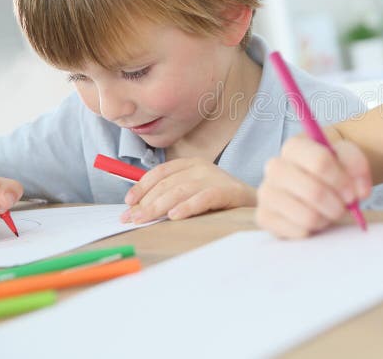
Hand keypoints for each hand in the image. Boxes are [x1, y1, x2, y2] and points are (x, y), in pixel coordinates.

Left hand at [121, 157, 255, 223]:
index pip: (161, 172)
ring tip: (145, 219)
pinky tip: (174, 216)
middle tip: (132, 218)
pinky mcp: (228, 191)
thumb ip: (171, 193)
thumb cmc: (219, 201)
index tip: (129, 202)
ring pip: (181, 190)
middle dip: (146, 202)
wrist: (254, 204)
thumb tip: (138, 206)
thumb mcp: (193, 192)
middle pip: (167, 183)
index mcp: (192, 164)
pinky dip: (187, 207)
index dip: (142, 186)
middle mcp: (202, 167)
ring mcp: (216, 178)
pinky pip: (203, 198)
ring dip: (159, 206)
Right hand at [255, 134, 371, 238]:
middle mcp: (275, 167)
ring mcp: (266, 192)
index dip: (341, 180)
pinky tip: (314, 219)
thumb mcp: (348, 157)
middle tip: (344, 206)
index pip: (320, 162)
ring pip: (306, 216)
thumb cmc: (332, 167)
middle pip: (313, 192)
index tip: (352, 192)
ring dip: (326, 218)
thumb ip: (358, 167)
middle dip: (336, 204)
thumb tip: (359, 190)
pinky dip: (313, 230)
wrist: (316, 179)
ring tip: (329, 212)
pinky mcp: (264, 216)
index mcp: (294, 146)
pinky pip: (296, 232)